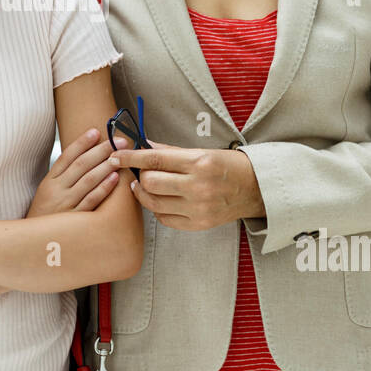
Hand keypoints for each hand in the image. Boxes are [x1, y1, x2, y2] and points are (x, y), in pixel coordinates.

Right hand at [27, 129, 131, 218]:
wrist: (35, 243)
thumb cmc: (45, 215)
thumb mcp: (47, 192)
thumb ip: (63, 177)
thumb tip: (84, 157)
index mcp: (50, 181)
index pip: (67, 156)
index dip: (82, 142)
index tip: (96, 131)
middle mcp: (57, 190)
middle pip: (81, 165)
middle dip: (101, 150)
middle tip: (118, 141)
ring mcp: (66, 204)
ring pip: (88, 180)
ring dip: (106, 166)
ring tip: (119, 156)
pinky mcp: (75, 219)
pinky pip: (91, 200)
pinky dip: (104, 188)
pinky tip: (114, 178)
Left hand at [111, 140, 261, 230]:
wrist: (255, 189)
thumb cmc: (227, 166)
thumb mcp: (201, 151)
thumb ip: (169, 151)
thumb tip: (142, 145)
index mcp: (199, 163)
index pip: (154, 160)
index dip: (130, 157)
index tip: (115, 156)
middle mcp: (198, 187)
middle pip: (150, 183)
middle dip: (139, 176)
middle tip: (140, 171)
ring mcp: (198, 208)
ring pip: (153, 203)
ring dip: (143, 193)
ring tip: (145, 185)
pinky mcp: (198, 224)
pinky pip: (164, 219)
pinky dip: (157, 208)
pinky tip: (162, 199)